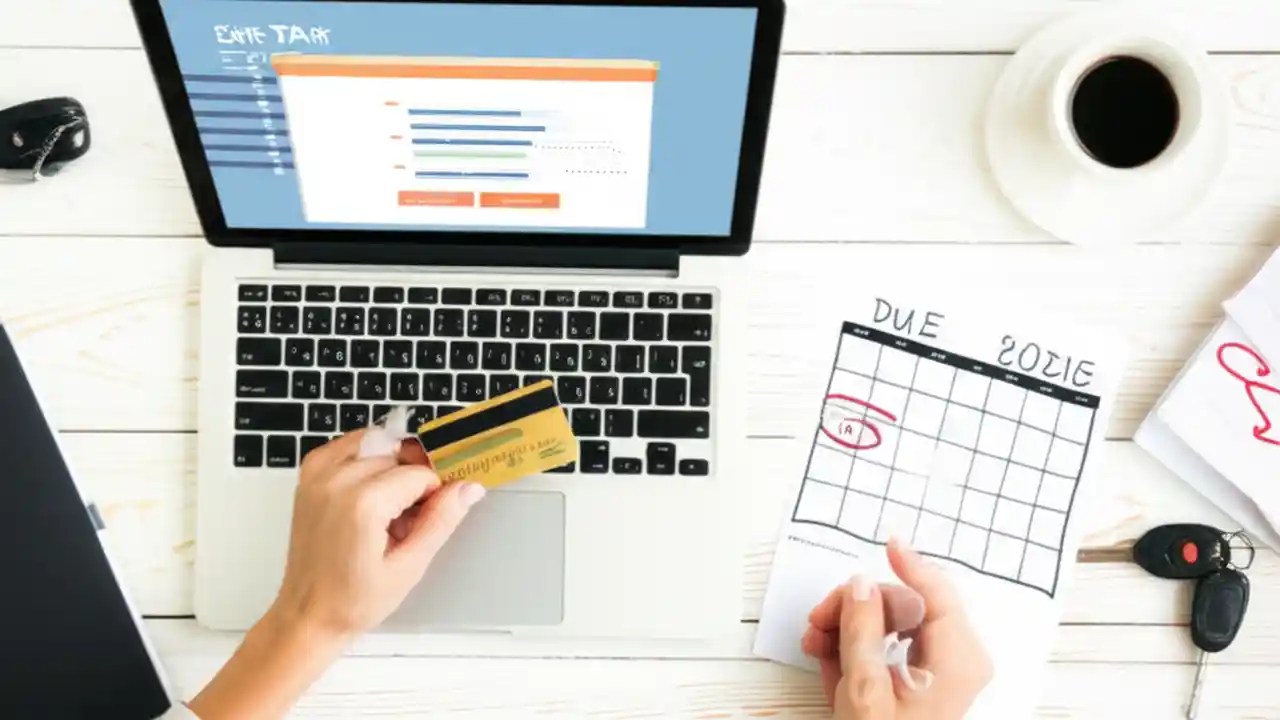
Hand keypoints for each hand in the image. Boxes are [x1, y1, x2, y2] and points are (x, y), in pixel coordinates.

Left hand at [189, 429, 483, 719]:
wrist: (308, 615)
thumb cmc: (352, 601)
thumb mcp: (409, 567)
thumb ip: (441, 521)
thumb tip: (468, 488)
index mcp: (363, 505)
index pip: (420, 474)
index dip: (434, 495)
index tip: (430, 517)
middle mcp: (336, 482)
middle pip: (398, 457)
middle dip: (411, 482)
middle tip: (408, 521)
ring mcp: (318, 478)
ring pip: (375, 445)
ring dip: (389, 467)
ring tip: (388, 506)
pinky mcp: (308, 479)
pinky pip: (344, 446)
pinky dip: (363, 457)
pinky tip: (369, 487)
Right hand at [801, 538, 992, 719]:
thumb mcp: (864, 690)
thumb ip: (860, 631)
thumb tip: (858, 586)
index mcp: (957, 659)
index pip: (936, 592)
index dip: (910, 563)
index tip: (888, 542)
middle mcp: (955, 661)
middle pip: (905, 607)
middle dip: (856, 607)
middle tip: (819, 619)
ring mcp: (937, 673)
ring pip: (891, 626)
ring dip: (847, 628)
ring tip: (814, 644)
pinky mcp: (919, 684)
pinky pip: (888, 649)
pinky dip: (855, 648)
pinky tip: (828, 659)